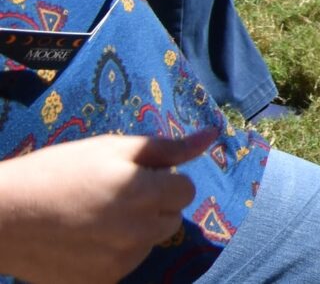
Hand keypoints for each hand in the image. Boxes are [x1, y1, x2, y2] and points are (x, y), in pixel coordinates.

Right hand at [0, 130, 216, 283]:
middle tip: (113, 196)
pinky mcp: (100, 282)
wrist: (2, 216)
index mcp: (146, 193)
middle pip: (171, 219)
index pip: (186, 190)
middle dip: (153, 206)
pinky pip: (123, 265)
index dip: (162, 181)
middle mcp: (139, 232)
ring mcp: (120, 262)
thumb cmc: (57, 172)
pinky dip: (112, 254)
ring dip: (134, 231)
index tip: (135, 178)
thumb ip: (167, 148)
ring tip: (94, 218)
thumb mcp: (111, 148)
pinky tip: (84, 241)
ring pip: (148, 244)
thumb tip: (213, 137)